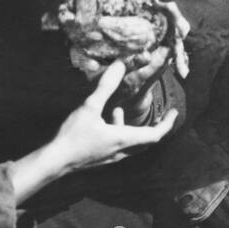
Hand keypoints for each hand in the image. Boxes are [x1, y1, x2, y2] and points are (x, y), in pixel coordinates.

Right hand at [50, 60, 176, 172]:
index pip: (155, 134)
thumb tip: (120, 65)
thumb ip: (106, 86)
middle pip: (146, 140)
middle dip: (154, 126)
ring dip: (131, 127)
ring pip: (131, 143)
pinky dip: (117, 131)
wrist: (54, 162)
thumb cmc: (73, 136)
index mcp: (124, 139)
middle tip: (158, 114)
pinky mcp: (100, 158)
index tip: (174, 113)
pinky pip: (118, 145)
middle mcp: (121, 151)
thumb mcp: (90, 107)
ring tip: (118, 109)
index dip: (167, 123)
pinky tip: (102, 120)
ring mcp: (111, 157)